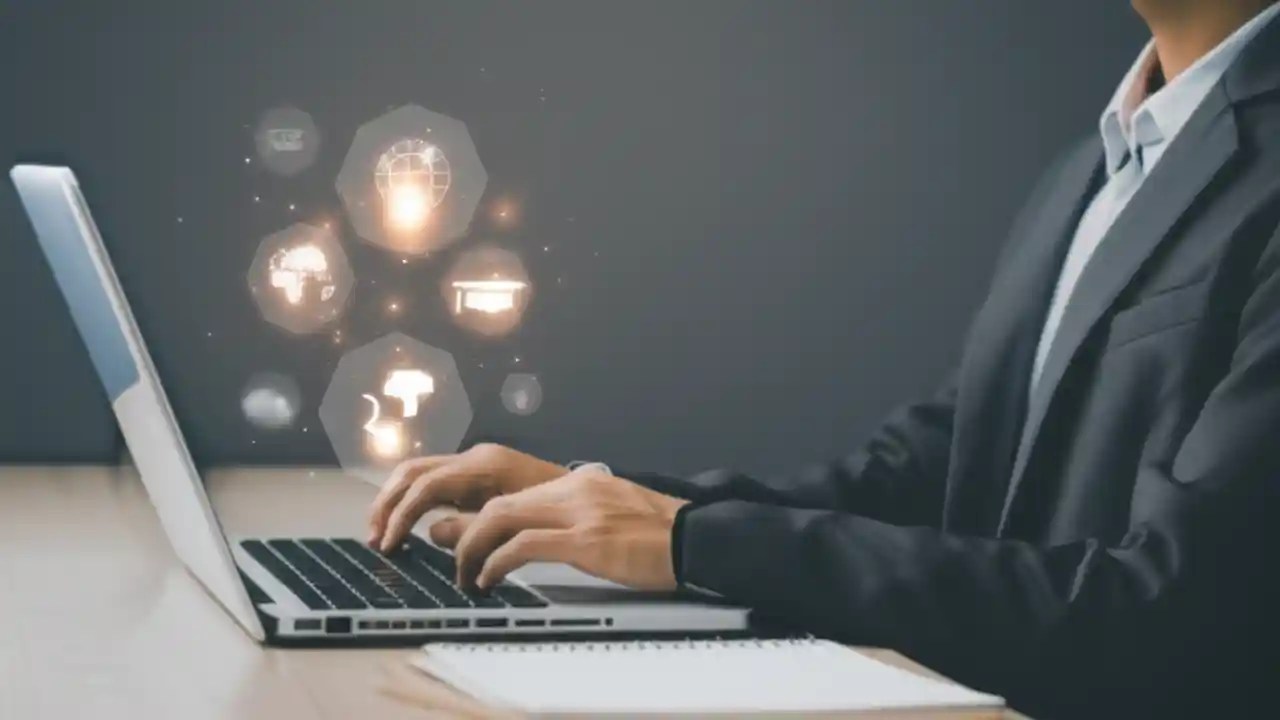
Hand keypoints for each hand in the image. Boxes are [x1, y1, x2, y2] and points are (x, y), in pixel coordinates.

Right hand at [367, 443, 567, 552]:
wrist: (589, 499)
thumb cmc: (560, 511)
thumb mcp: (517, 523)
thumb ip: (473, 528)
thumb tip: (432, 532)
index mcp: (483, 465)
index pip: (426, 485)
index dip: (402, 515)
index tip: (389, 545)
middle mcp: (475, 458)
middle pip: (413, 472)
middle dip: (388, 504)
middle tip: (374, 539)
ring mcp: (476, 464)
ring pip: (419, 475)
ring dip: (396, 503)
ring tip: (383, 535)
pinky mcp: (478, 475)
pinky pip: (435, 483)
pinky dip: (414, 503)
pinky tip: (407, 528)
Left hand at [437, 465, 688, 591]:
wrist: (698, 538)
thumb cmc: (661, 535)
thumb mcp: (612, 518)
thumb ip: (574, 519)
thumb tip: (541, 533)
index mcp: (579, 484)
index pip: (515, 493)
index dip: (482, 518)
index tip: (466, 539)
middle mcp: (573, 490)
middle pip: (498, 502)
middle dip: (465, 532)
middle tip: (455, 560)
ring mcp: (579, 513)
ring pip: (502, 518)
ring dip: (473, 548)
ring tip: (467, 575)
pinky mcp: (586, 540)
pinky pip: (523, 545)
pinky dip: (497, 562)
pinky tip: (489, 579)